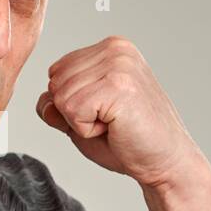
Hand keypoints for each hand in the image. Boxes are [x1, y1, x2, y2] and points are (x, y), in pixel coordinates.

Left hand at [35, 36, 200, 188]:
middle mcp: (115, 48)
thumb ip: (59, 104)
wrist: (166, 163)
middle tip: (111, 121)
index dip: (72, 103)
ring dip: (81, 122)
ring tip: (114, 124)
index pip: (56, 72)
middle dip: (74, 112)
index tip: (105, 112)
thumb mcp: (82, 118)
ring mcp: (118, 64)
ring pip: (61, 97)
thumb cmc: (128, 141)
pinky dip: (87, 130)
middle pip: (55, 82)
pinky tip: (115, 128)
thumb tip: (44, 101)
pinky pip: (72, 110)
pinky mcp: (118, 85)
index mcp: (110, 47)